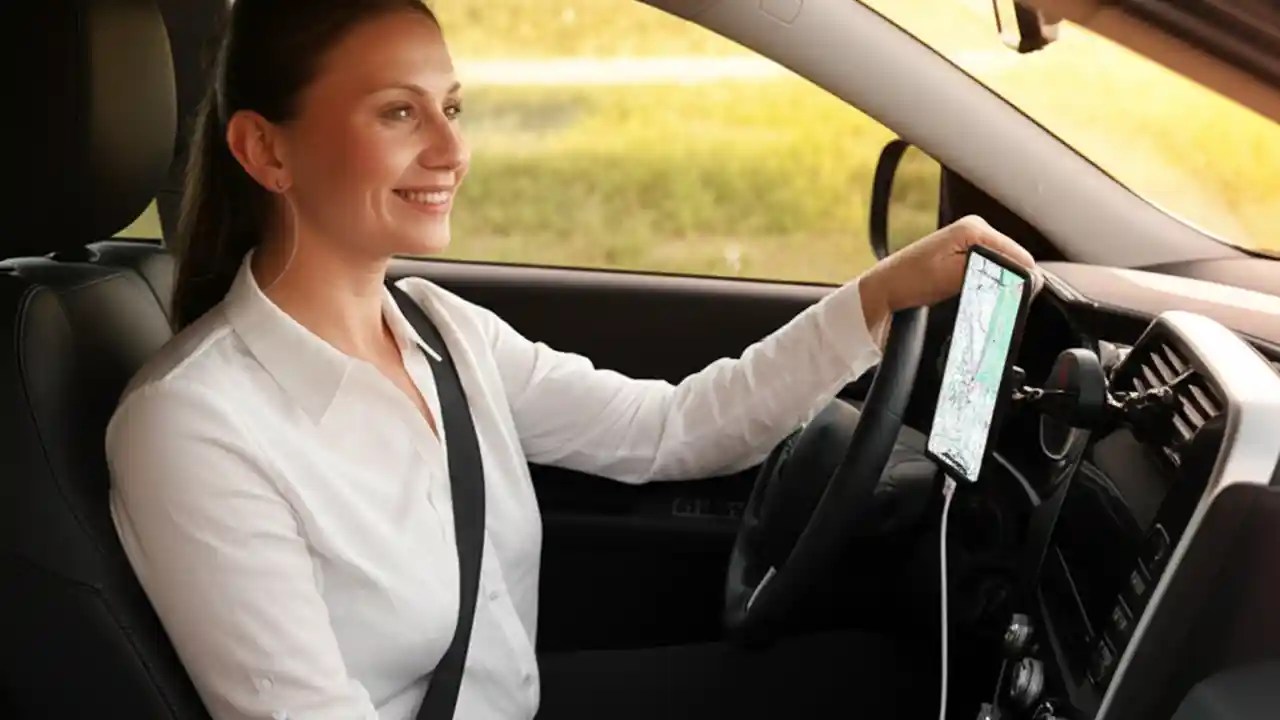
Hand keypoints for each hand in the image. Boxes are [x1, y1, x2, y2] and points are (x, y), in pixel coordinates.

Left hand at [859, 215, 1038, 331]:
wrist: (883, 290)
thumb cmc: (911, 282)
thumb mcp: (955, 276)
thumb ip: (991, 272)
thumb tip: (1023, 273)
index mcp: (975, 228)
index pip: (1020, 255)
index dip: (1020, 281)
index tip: (1011, 301)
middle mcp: (974, 229)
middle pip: (1013, 261)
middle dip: (1007, 283)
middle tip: (990, 301)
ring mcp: (968, 241)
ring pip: (1002, 268)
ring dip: (996, 285)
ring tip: (977, 297)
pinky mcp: (962, 255)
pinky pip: (988, 271)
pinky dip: (986, 284)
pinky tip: (972, 293)